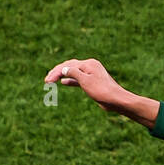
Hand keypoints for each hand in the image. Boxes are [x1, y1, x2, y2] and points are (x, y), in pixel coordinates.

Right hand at [43, 58, 157, 124]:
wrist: (117, 100)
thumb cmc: (102, 91)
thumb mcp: (85, 81)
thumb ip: (73, 73)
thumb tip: (63, 69)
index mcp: (88, 64)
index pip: (68, 66)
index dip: (56, 73)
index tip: (47, 82)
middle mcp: (90, 66)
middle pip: (70, 67)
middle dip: (57, 72)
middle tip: (47, 80)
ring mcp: (92, 74)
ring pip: (74, 72)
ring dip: (63, 75)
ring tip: (51, 80)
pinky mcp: (94, 82)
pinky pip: (79, 79)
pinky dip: (71, 80)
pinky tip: (64, 82)